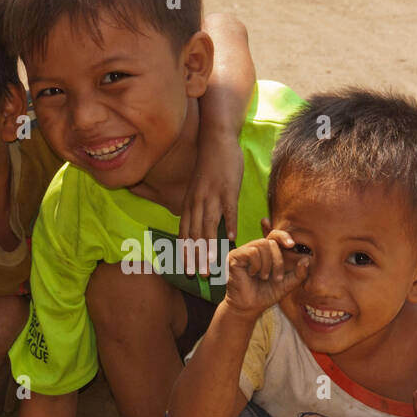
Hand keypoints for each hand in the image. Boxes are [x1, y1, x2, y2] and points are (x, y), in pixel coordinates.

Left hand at [179, 133, 241, 274]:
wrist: (216, 140)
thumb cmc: (208, 167)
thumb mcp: (197, 189)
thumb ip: (197, 209)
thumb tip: (199, 229)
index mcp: (188, 204)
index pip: (185, 234)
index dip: (185, 253)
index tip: (186, 271)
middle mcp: (197, 202)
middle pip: (195, 235)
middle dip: (196, 257)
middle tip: (199, 276)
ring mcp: (212, 196)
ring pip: (209, 226)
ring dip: (210, 248)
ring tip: (213, 266)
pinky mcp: (228, 189)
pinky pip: (228, 209)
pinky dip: (229, 224)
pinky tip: (232, 238)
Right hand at [223, 230, 308, 317]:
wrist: (249, 308)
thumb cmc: (266, 295)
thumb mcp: (287, 285)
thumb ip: (298, 274)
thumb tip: (307, 259)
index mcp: (266, 253)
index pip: (275, 235)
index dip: (283, 236)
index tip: (292, 245)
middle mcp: (254, 249)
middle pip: (270, 241)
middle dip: (278, 261)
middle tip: (277, 278)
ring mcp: (243, 252)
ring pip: (262, 245)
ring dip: (267, 265)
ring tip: (264, 277)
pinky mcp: (234, 257)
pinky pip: (252, 252)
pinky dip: (257, 265)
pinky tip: (253, 274)